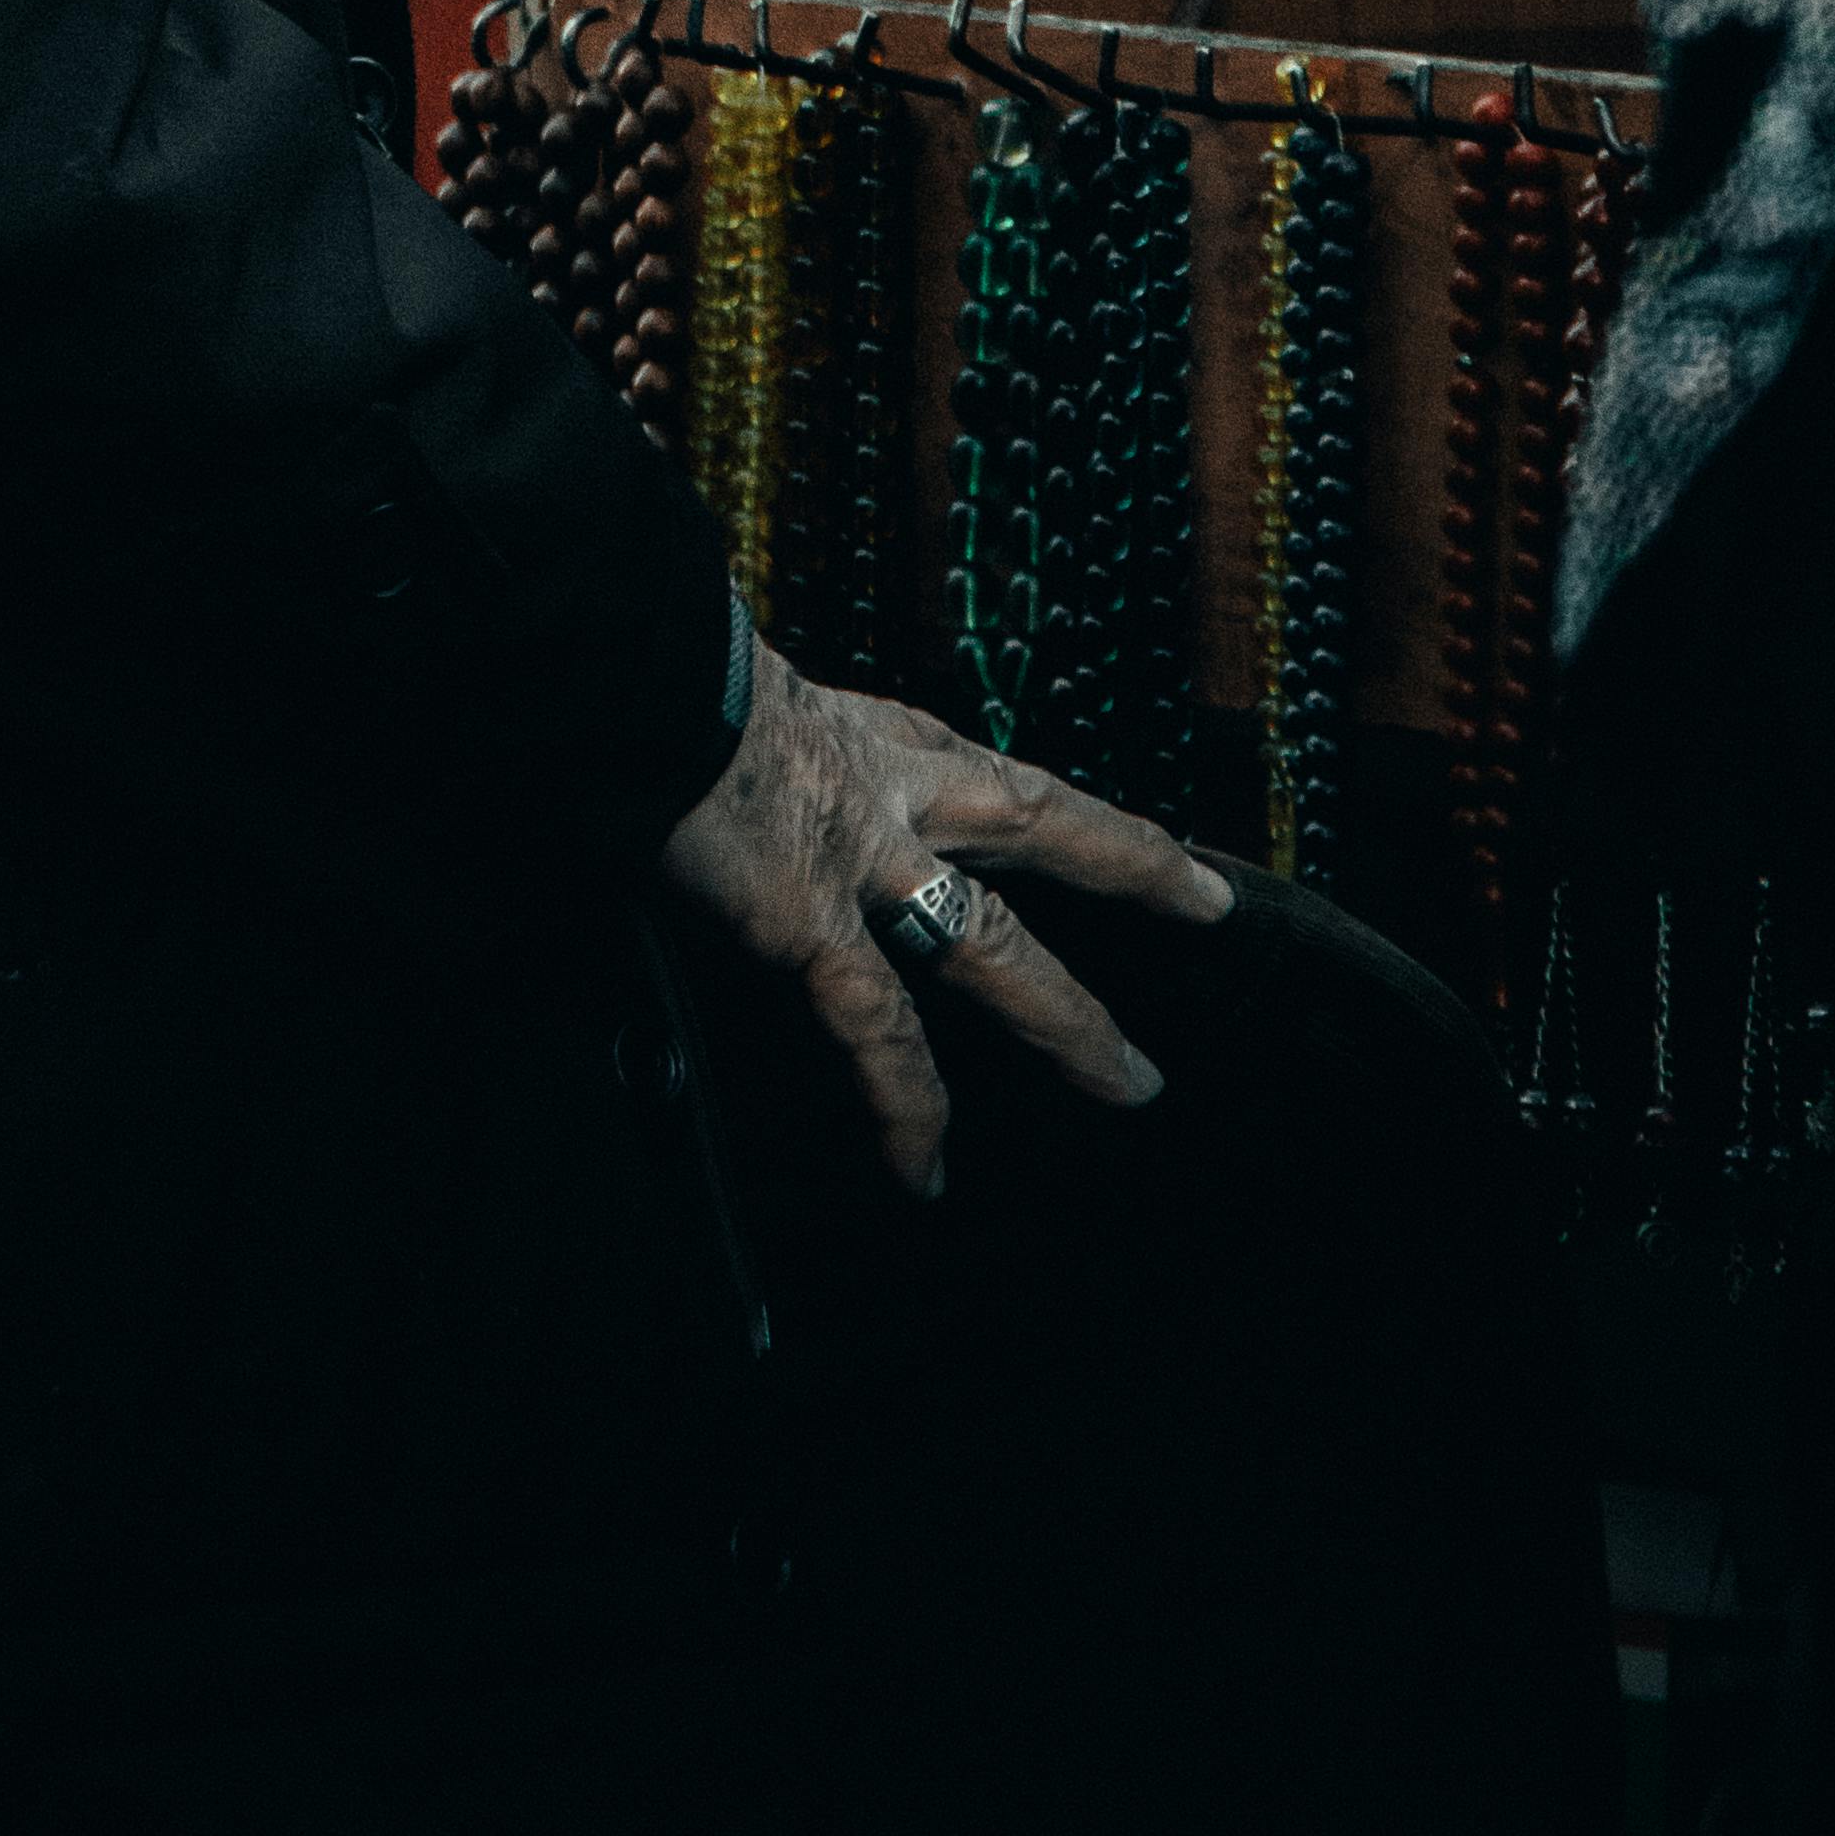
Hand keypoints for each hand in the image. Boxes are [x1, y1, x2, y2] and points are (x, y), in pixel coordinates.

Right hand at [661, 637, 1230, 1200]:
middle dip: (1128, 863)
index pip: (982, 771)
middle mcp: (889, 788)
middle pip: (1039, 821)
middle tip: (1205, 900)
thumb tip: (718, 765)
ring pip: (995, 950)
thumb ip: (754, 744)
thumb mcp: (735, 695)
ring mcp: (863, 860)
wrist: (628, 670)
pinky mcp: (814, 926)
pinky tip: (924, 1167)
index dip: (1046, 805)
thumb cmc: (656, 668)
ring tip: (1129, 1084)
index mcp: (868, 732)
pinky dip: (906, 1103)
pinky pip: (877, 1032)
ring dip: (1067, 1020)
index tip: (1098, 824)